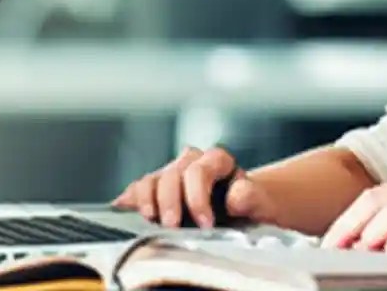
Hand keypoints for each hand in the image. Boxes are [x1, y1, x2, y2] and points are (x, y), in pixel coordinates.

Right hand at [110, 145, 276, 227]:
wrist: (243, 208)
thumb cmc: (251, 205)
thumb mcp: (261, 202)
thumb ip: (252, 197)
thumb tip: (236, 196)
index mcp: (218, 160)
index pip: (199, 171)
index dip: (198, 197)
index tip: (204, 224)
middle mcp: (192, 161)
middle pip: (172, 175)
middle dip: (171, 202)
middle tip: (173, 227)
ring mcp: (172, 173)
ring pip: (152, 179)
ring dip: (148, 200)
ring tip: (151, 219)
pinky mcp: (157, 188)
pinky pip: (139, 188)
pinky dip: (132, 198)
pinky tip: (124, 207)